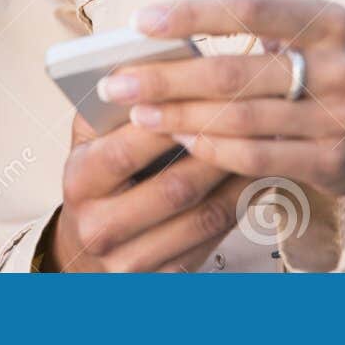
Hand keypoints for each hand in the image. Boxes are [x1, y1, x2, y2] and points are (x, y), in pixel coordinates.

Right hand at [45, 111, 248, 271]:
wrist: (88, 245)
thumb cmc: (99, 175)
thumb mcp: (91, 137)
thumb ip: (114, 103)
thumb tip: (158, 63)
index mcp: (79, 182)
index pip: (125, 150)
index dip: (168, 122)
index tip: (206, 91)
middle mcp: (99, 228)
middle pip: (174, 188)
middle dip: (219, 151)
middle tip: (253, 118)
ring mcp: (130, 262)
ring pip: (202, 217)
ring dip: (239, 180)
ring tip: (265, 146)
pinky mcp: (161, 282)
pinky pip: (211, 242)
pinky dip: (238, 208)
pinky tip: (255, 180)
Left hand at [107, 0, 344, 197]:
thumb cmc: (321, 60)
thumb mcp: (304, 18)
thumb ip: (251, 0)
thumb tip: (179, 12)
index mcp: (331, 19)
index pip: (249, 8)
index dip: (191, 14)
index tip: (140, 22)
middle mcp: (342, 67)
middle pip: (235, 71)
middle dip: (167, 78)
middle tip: (117, 83)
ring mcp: (341, 118)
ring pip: (240, 119)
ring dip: (180, 118)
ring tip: (138, 114)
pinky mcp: (333, 162)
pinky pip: (258, 158)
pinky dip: (213, 150)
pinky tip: (182, 141)